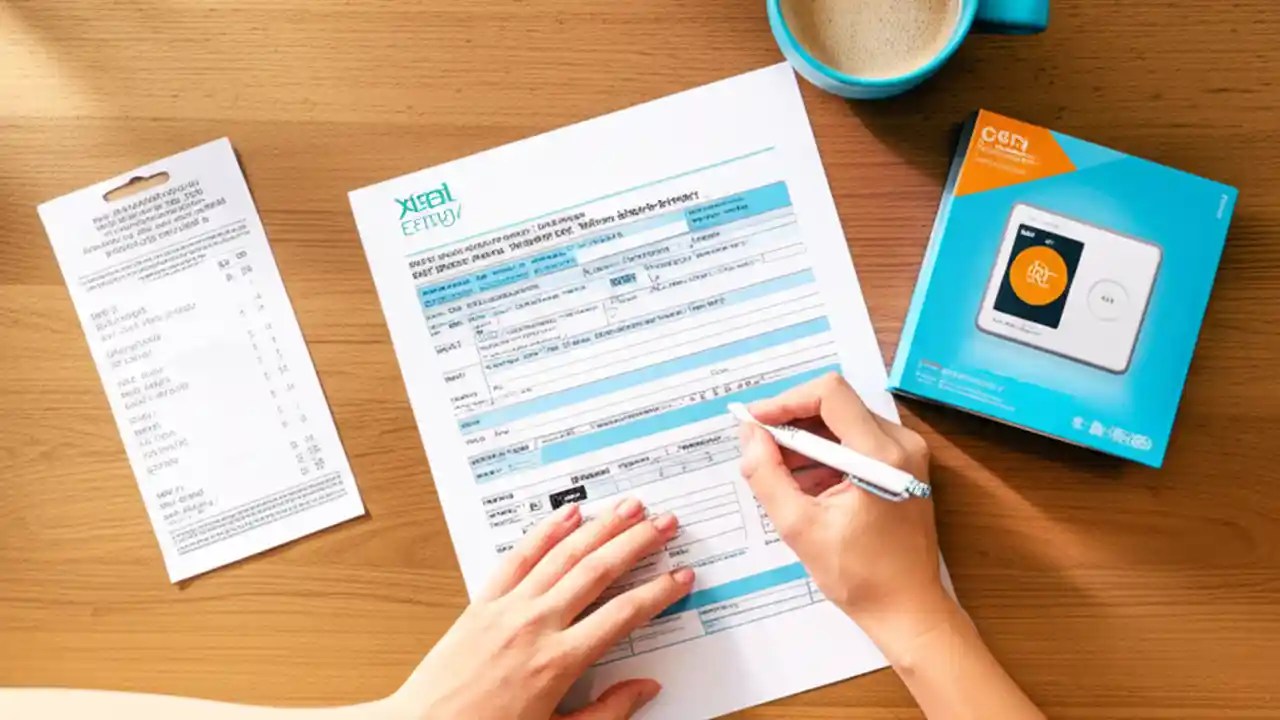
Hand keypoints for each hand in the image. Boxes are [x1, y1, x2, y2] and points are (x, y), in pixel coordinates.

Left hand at [390, 498, 693, 719]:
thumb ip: (607, 712)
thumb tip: (645, 688)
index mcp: (559, 663)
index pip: (623, 615)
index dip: (659, 592)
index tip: (681, 575)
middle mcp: (536, 626)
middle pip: (598, 571)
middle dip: (637, 543)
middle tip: (665, 523)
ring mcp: (508, 609)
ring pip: (563, 555)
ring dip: (600, 527)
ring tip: (628, 507)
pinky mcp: (482, 603)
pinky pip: (519, 557)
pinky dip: (545, 532)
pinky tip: (567, 515)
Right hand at [737, 373, 951, 657]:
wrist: (907, 608)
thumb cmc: (860, 576)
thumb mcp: (800, 527)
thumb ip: (767, 475)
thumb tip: (749, 435)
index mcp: (882, 455)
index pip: (829, 394)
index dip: (785, 401)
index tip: (754, 422)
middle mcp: (902, 444)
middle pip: (836, 404)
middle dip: (792, 421)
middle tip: (759, 447)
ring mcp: (907, 453)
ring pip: (844, 421)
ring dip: (806, 439)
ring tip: (777, 471)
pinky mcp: (903, 465)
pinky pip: (856, 441)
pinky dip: (825, 453)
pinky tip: (804, 482)